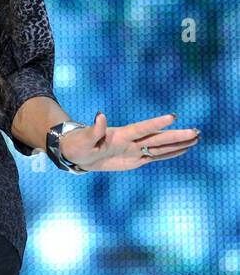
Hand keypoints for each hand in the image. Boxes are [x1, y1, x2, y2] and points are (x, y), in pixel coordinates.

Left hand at [59, 112, 199, 171]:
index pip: (141, 128)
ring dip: (178, 143)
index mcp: (120, 135)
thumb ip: (94, 130)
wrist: (77, 153)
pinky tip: (184, 149)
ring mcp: (134, 149)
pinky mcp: (135, 159)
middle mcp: (131, 140)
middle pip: (157, 138)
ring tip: (197, 138)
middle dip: (176, 135)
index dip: (156, 123)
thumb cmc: (78, 144)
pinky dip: (170, 153)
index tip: (173, 117)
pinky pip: (155, 156)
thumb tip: (100, 115)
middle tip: (196, 131)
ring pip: (160, 146)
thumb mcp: (83, 139)